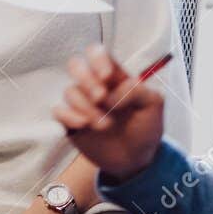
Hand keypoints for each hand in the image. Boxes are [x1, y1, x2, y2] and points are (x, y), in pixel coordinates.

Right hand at [52, 45, 163, 181]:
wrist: (136, 160)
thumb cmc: (145, 128)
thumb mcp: (154, 105)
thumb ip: (138, 91)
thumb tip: (115, 91)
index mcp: (114, 76)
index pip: (97, 53)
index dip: (98, 59)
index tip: (107, 76)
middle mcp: (94, 85)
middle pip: (75, 65)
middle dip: (86, 79)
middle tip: (101, 98)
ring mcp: (81, 103)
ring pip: (70, 91)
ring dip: (86, 107)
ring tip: (105, 125)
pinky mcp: (70, 122)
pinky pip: (59, 111)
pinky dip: (69, 116)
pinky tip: (84, 125)